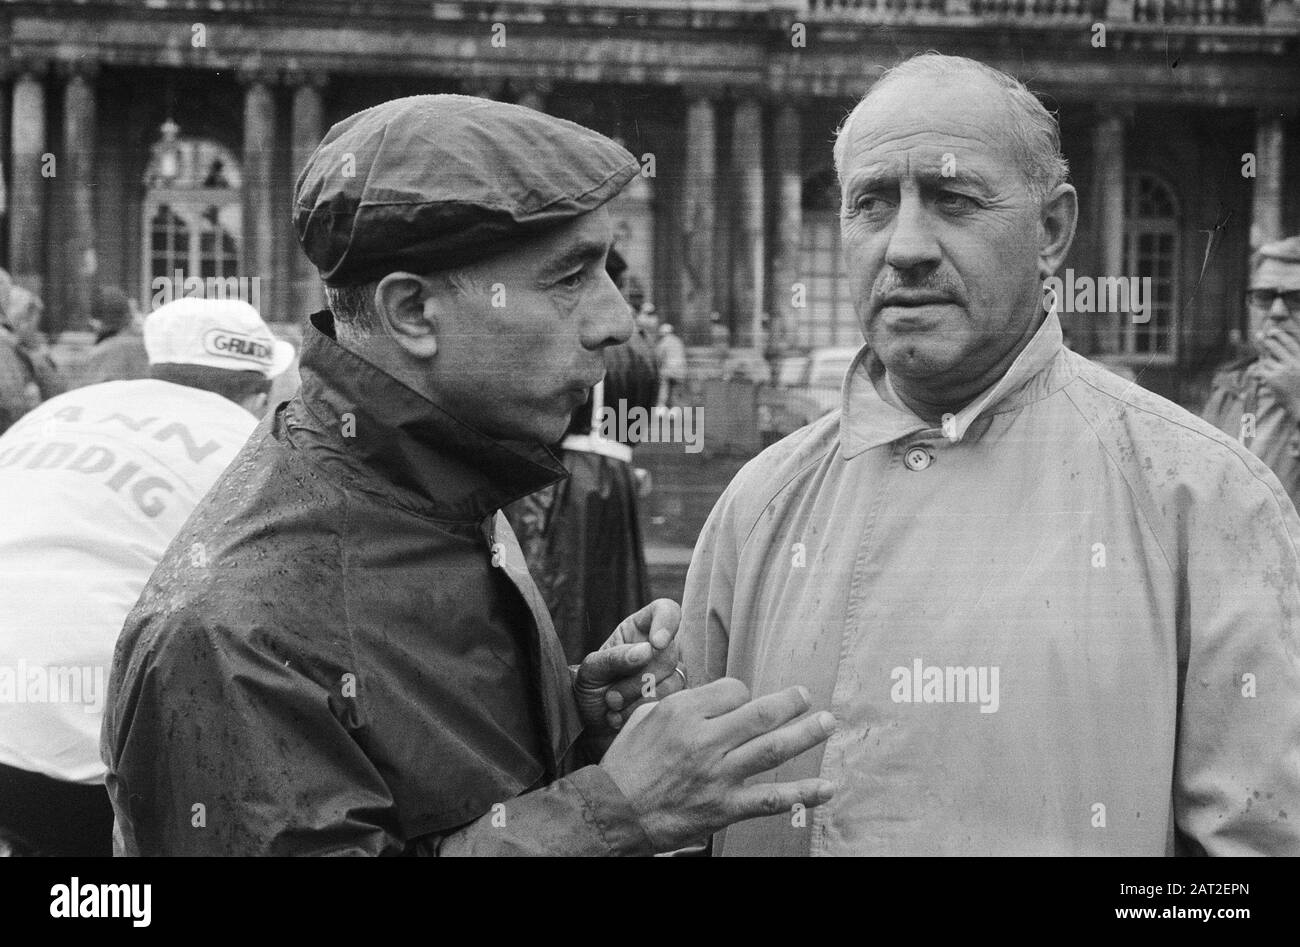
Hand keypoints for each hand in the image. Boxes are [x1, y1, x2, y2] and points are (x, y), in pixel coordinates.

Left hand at [573, 599, 683, 734]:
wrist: (588, 720)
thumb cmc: (590, 687)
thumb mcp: (591, 669)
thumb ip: (614, 657)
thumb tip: (647, 650)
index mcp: (640, 629)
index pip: (667, 611)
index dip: (667, 623)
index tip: (656, 644)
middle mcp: (659, 649)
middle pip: (669, 654)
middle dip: (639, 680)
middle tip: (611, 696)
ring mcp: (669, 674)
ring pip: (673, 682)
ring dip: (638, 699)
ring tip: (613, 707)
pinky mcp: (672, 699)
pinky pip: (670, 704)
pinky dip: (642, 713)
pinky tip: (622, 717)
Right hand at [599, 678, 836, 852]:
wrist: (612, 812)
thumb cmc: (624, 765)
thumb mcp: (642, 719)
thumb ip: (677, 705)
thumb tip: (705, 699)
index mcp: (684, 713)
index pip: (733, 690)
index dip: (743, 694)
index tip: (743, 703)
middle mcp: (705, 740)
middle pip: (761, 713)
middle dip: (791, 702)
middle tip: (807, 697)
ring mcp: (718, 775)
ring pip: (773, 749)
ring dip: (806, 734)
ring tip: (828, 723)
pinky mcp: (725, 807)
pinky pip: (771, 799)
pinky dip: (803, 794)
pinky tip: (826, 788)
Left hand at [1255, 327, 1299, 414]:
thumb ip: (1292, 359)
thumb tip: (1275, 350)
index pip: (1290, 343)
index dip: (1280, 335)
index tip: (1272, 330)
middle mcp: (1293, 363)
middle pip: (1275, 347)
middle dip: (1265, 341)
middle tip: (1258, 335)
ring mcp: (1282, 371)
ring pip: (1265, 361)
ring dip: (1263, 363)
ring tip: (1266, 369)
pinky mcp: (1272, 378)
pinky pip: (1259, 370)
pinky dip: (1257, 372)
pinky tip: (1256, 375)